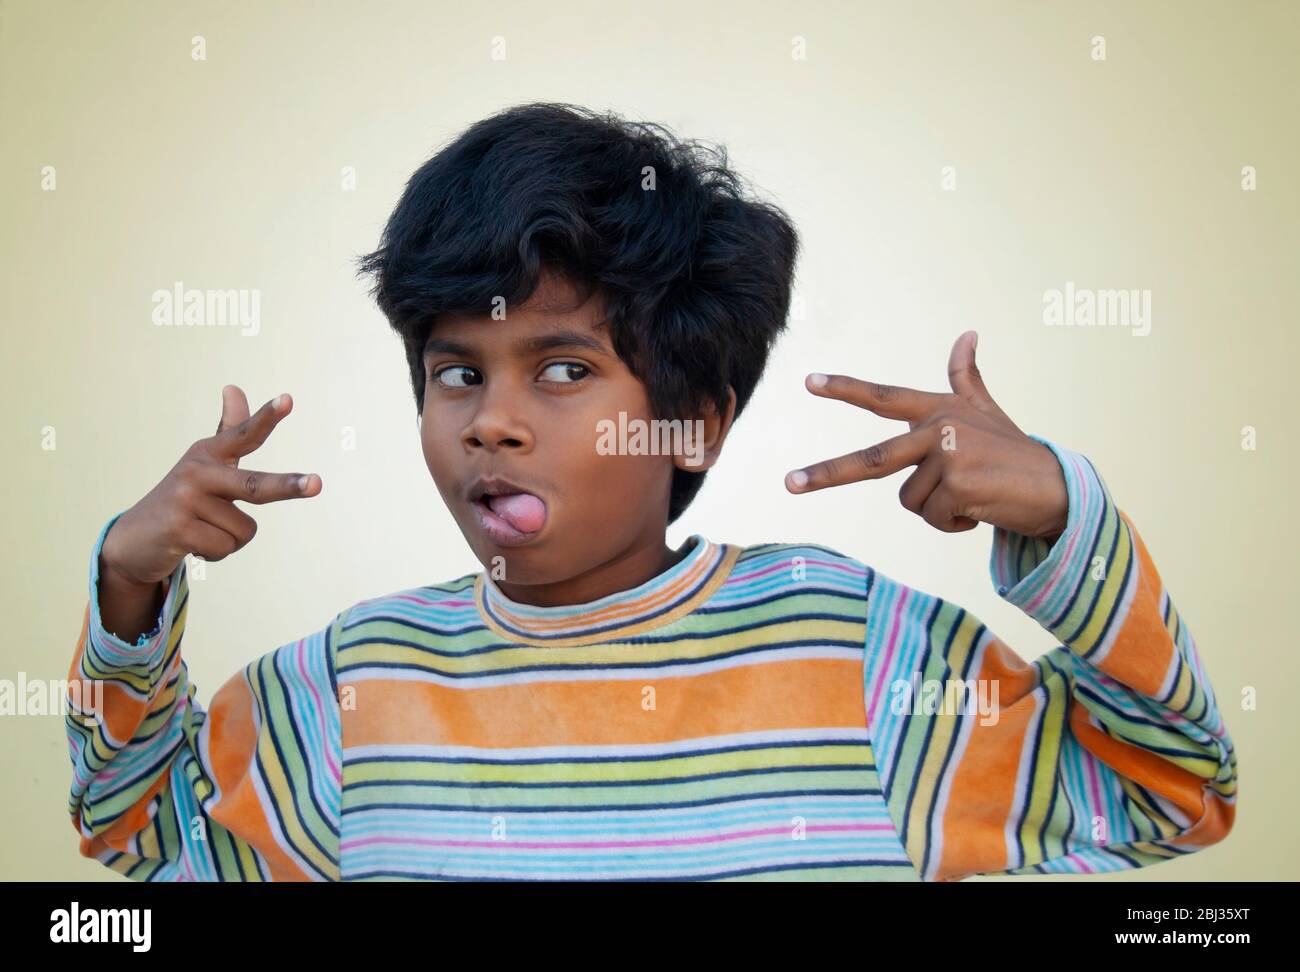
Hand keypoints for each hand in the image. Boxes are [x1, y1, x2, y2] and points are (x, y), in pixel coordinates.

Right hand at [100, 386, 321, 588]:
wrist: (134, 539)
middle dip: (288, 486)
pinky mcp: (178, 529)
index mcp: (208, 454)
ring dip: (230, 540)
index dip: (267, 416)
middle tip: (318, 483)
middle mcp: (197, 471)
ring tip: (202, 531)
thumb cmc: (183, 498)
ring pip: (245, 531)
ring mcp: (186, 500)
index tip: (288, 399)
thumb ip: (228, 430)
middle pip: (255, 485)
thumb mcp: (206, 463)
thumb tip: (233, 387)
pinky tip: (192, 545)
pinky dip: (216, 554)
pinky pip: (226, 548)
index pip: (244, 434)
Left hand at [784, 331, 1068, 539]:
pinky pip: (934, 518)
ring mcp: (948, 454)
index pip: (883, 399)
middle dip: (826, 475)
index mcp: (938, 411)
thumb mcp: (986, 413)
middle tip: (788, 485)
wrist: (1057, 487)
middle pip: (872, 458)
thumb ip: (966, 379)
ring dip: (940, 510)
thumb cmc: (1015, 453)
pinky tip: (981, 508)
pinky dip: (955, 524)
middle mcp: (939, 427)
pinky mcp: (958, 483)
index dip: (845, 389)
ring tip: (973, 496)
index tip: (808, 382)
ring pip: (911, 502)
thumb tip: (968, 334)